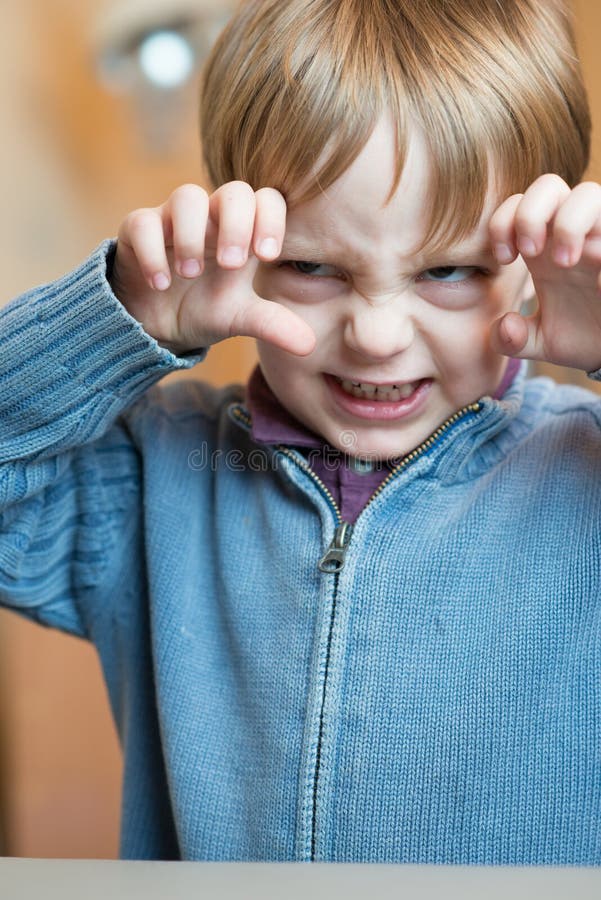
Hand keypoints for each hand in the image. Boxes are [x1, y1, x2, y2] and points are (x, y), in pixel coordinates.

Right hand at [110, 182, 315, 355]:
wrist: (157, 324)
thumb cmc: (204, 308)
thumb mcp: (241, 318)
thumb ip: (274, 325)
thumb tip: (309, 346)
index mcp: (243, 232)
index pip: (266, 200)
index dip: (271, 219)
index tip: (266, 256)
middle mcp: (211, 218)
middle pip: (233, 191)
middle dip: (236, 225)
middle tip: (231, 265)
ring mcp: (173, 220)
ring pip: (187, 197)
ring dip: (193, 234)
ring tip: (191, 273)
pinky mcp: (138, 230)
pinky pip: (143, 223)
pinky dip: (153, 252)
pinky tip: (161, 283)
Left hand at [489, 175, 600, 371]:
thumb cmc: (582, 337)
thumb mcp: (541, 343)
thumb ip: (512, 340)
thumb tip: (505, 325)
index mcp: (545, 249)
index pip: (515, 206)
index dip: (502, 224)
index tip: (504, 260)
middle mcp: (574, 236)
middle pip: (547, 185)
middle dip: (530, 214)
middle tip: (529, 253)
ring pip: (588, 193)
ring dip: (569, 223)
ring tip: (564, 262)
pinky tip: (596, 286)